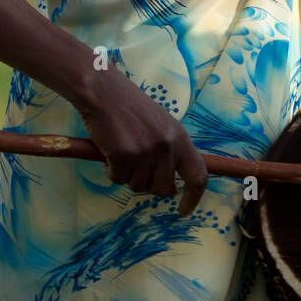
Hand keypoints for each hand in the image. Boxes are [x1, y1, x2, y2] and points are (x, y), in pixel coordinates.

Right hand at [75, 69, 208, 215]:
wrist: (103, 91)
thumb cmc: (129, 108)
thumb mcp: (161, 126)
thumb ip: (169, 152)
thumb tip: (170, 187)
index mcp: (180, 138)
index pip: (198, 175)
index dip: (193, 197)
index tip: (183, 209)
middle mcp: (167, 147)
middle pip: (163, 188)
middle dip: (147, 185)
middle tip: (136, 170)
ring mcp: (146, 152)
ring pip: (137, 185)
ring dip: (126, 175)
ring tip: (121, 152)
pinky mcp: (123, 155)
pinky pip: (117, 179)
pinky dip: (110, 170)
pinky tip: (109, 151)